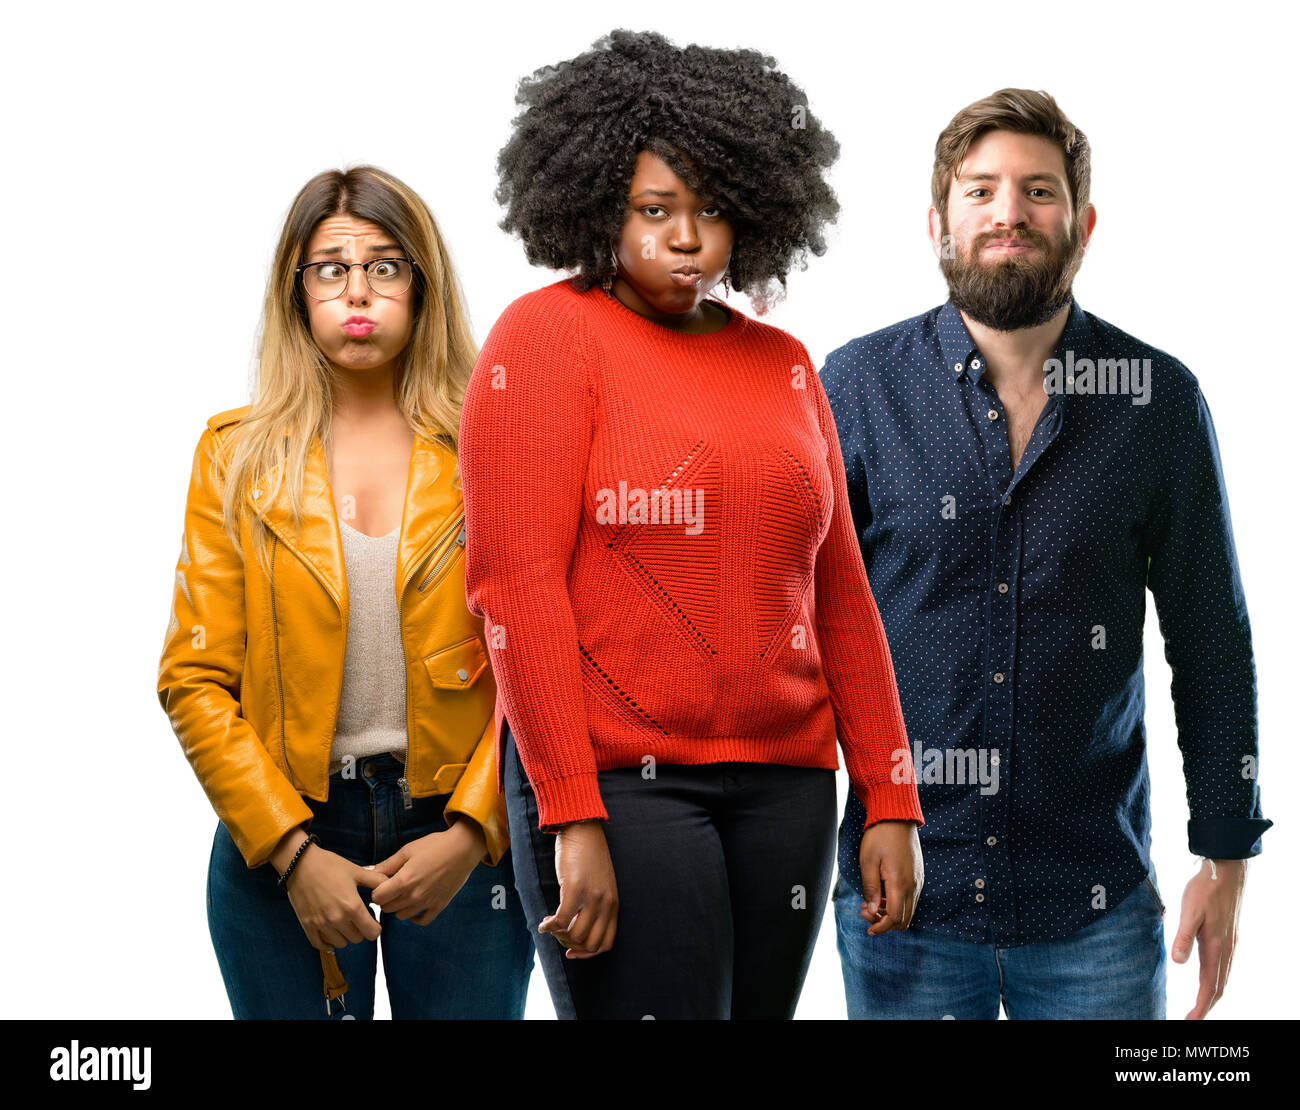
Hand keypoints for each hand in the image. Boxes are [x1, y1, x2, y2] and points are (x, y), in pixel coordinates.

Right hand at [279, 839, 382, 950]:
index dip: (376, 928)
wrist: (301, 863)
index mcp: (352, 907)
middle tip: (358, 918)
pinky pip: (320, 944)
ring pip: (341, 943)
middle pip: (357, 938)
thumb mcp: (357, 871)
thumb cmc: (330, 865)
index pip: (372, 933)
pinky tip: (332, 935)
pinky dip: (327, 943)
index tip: (373, 920)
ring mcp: (321, 924)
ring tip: (345, 923)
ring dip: (345, 936)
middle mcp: (337, 919)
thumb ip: (376, 880)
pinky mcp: (307, 925)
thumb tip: (390, 885)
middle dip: (361, 930)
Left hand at [368, 819, 485, 925]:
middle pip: (387, 908)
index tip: (382, 883)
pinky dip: (415, 917)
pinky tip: (415, 905)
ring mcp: (427, 902)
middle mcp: (414, 895)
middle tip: (393, 886)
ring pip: (401, 916)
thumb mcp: (408, 850)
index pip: (377, 898)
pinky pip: (421, 921)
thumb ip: (388, 864)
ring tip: (405, 893)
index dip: (376, 890)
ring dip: (399, 906)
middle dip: (386, 898)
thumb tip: (368, 871)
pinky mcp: (439, 906)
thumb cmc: (434, 846)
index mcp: (404, 880)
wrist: (463, 848)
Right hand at [540, 819, 617, 958]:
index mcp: (613, 904)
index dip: (587, 953)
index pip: (605, 943)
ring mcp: (591, 897)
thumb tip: (576, 927)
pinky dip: (549, 927)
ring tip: (550, 925)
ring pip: (575, 935)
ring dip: (559, 936)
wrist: (582, 828)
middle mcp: (605, 903)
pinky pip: (561, 920)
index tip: (571, 951)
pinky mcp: (574, 889)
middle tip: (559, 936)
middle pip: (590, 944)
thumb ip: (596, 904)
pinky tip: (543, 923)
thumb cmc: (588, 855)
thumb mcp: (600, 883)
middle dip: (571, 946)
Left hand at [857, 819, 922, 934]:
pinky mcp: (918, 876)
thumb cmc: (879, 836)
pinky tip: (881, 895)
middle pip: (904, 920)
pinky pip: (910, 899)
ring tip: (869, 903)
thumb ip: (870, 888)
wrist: (897, 816)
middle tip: (865, 912)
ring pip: (908, 911)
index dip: (881, 927)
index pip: (895, 917)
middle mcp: (913, 885)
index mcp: (900, 882)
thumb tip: (872, 912)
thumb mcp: (868, 861)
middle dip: (884, 923)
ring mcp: (918, 881)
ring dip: (890, 914)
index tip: (868, 930)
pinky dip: (897, 904)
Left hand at [1171, 857, 1246, 1019]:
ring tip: (1199, 1005)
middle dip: (1205, 1005)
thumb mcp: (1189, 911)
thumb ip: (1184, 936)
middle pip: (1218, 987)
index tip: (1190, 1020)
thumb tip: (1178, 962)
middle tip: (1192, 1019)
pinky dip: (1217, 980)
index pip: (1208, 986)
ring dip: (1211, 994)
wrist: (1226, 870)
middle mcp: (1226, 949)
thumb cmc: (1205, 889)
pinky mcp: (1229, 935)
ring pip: (1223, 977)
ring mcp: (1230, 943)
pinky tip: (1210, 977)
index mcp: (1215, 947)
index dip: (1199, 1005)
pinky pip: (1225, 966)